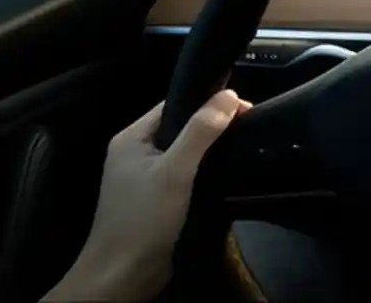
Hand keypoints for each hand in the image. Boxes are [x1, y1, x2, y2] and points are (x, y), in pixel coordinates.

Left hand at [44, 90, 250, 301]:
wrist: (123, 275)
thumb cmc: (143, 218)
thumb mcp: (175, 170)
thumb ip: (200, 132)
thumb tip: (230, 95)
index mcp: (131, 138)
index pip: (173, 105)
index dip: (207, 102)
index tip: (243, 107)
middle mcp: (136, 154)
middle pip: (181, 128)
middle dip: (213, 127)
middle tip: (248, 128)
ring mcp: (146, 179)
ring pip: (185, 153)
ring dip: (211, 152)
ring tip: (242, 148)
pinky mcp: (158, 200)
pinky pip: (185, 176)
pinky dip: (205, 173)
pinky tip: (226, 175)